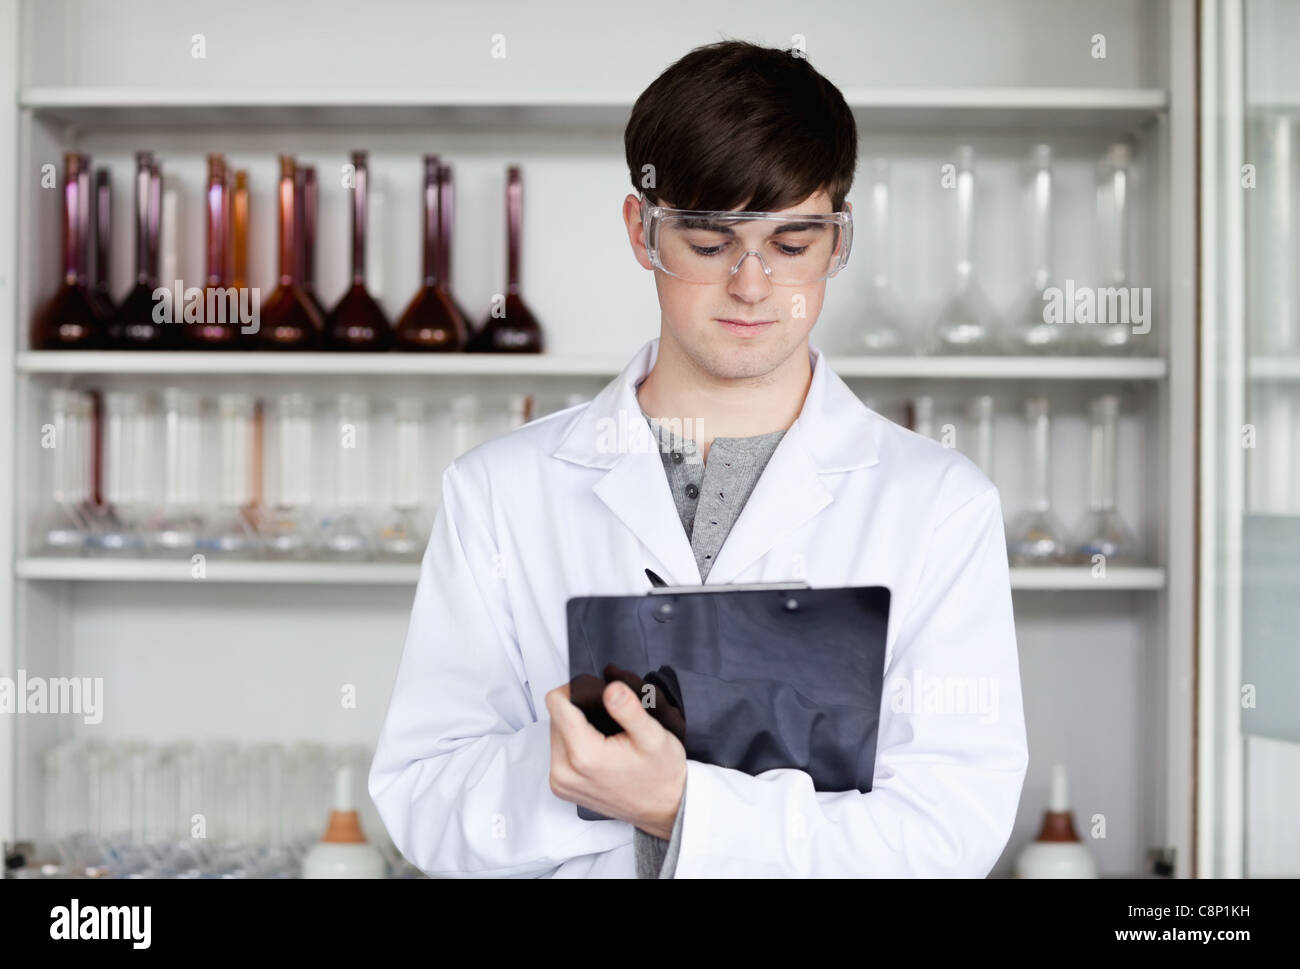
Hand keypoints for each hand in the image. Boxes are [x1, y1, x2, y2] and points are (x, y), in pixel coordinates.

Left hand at [546, 680, 686, 838]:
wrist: (663, 808)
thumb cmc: (660, 774)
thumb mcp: (653, 736)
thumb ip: (629, 710)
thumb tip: (611, 689)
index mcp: (584, 755)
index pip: (556, 702)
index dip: (576, 689)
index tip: (596, 694)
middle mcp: (564, 771)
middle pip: (555, 716)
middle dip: (578, 710)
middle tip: (608, 718)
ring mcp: (560, 782)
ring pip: (555, 732)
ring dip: (575, 726)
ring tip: (604, 734)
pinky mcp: (561, 787)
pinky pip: (558, 751)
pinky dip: (574, 743)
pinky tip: (598, 748)